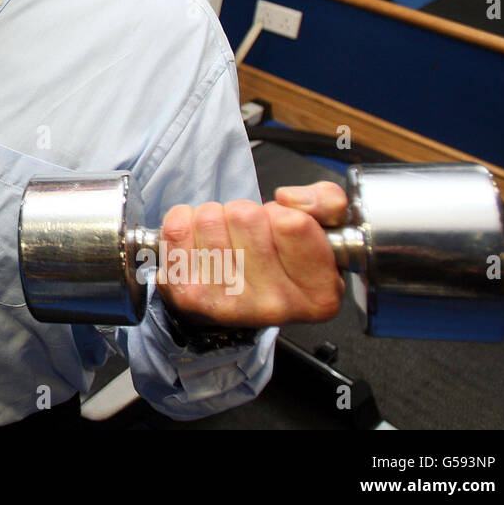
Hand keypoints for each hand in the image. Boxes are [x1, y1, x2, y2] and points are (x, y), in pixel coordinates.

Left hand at [154, 181, 346, 329]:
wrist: (238, 298)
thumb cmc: (282, 260)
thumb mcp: (323, 228)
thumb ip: (327, 202)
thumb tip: (287, 198)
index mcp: (318, 294)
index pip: (292, 224)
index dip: (282, 213)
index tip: (279, 230)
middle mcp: (275, 306)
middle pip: (245, 216)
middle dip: (245, 212)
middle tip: (249, 235)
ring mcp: (228, 304)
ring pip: (210, 218)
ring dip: (214, 217)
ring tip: (226, 239)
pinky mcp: (188, 295)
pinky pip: (177, 229)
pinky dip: (183, 222)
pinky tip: (199, 242)